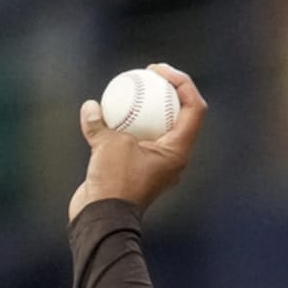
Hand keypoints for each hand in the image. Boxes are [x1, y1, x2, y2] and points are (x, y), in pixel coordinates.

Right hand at [68, 63, 207, 221]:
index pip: (194, 109)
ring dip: (148, 107)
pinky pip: (138, 138)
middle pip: (181, 115)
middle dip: (169, 90)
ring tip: (132, 86)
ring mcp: (158, 163)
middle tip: (150, 73)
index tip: (160, 71)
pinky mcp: (139, 168)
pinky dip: (128, 123)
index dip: (183, 83)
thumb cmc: (113, 183)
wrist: (102, 217)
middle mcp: (174, 156)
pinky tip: (109, 109)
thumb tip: (92, 107)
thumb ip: (101, 123)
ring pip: (158, 127)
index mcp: (178, 150)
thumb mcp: (107, 145)